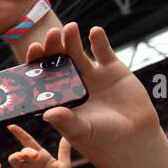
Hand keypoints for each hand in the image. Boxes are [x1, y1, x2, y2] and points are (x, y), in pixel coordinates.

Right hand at [0, 124, 70, 167]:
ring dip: (15, 157)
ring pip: (12, 159)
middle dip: (25, 151)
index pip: (28, 141)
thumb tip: (67, 136)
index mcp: (40, 155)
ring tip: (22, 160)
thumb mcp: (64, 165)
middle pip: (21, 150)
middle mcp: (30, 162)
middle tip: (34, 156)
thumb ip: (64, 151)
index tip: (11, 126)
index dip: (19, 133)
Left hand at [29, 23, 161, 167]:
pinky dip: (99, 41)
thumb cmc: (102, 140)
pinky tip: (94, 31)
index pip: (42, 78)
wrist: (133, 137)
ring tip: (69, 28)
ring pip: (78, 54)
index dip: (37, 64)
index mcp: (58, 98)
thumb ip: (65, 121)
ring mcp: (91, 76)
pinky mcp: (111, 69)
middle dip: (54, 48)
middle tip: (50, 34)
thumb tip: (48, 114)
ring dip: (72, 40)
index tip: (33, 50)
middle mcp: (71, 85)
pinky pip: (103, 52)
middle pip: (58, 62)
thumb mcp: (82, 131)